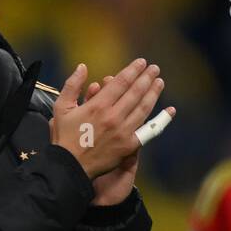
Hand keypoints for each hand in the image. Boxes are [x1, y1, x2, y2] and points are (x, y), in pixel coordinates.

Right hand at [49, 59, 165, 179]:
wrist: (69, 167)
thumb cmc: (64, 138)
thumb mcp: (61, 108)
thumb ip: (72, 85)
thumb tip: (83, 67)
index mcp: (97, 106)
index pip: (121, 82)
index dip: (133, 70)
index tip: (141, 63)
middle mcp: (113, 116)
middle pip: (135, 92)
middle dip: (146, 78)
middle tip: (154, 68)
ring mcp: (123, 131)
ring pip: (143, 108)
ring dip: (153, 93)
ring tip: (159, 82)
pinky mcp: (128, 146)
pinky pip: (148, 131)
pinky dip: (160, 120)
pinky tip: (169, 111)